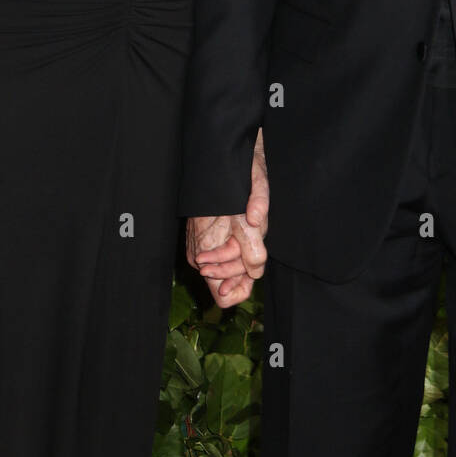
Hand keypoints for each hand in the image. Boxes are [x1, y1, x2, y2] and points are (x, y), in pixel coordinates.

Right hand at [186, 130, 268, 307]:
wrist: (219, 160)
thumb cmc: (233, 188)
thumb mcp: (248, 220)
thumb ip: (252, 251)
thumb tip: (254, 272)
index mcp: (206, 254)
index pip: (223, 296)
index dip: (242, 286)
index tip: (253, 265)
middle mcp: (201, 254)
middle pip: (230, 279)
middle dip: (247, 261)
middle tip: (253, 235)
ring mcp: (202, 245)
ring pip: (232, 262)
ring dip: (246, 248)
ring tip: (250, 224)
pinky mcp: (206, 235)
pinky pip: (228, 249)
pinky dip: (241, 240)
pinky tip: (246, 223)